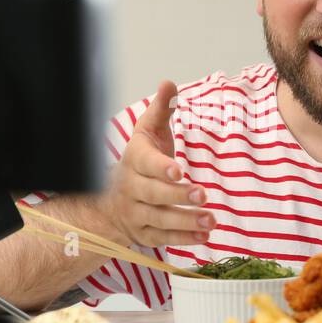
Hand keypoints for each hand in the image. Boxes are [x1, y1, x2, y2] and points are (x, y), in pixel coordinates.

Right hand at [99, 80, 214, 247]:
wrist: (109, 199)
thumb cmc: (140, 161)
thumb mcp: (147, 133)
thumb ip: (161, 110)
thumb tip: (169, 83)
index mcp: (135, 161)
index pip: (146, 164)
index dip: (161, 168)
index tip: (179, 171)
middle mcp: (132, 189)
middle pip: (153, 194)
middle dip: (178, 196)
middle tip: (203, 195)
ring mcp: (136, 213)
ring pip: (159, 219)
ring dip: (186, 221)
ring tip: (211, 220)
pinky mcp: (144, 233)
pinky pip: (164, 238)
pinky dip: (184, 239)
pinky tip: (205, 236)